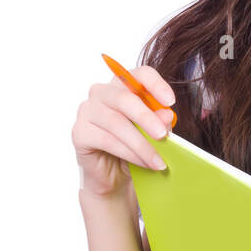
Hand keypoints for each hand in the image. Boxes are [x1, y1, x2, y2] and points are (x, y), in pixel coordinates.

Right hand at [72, 65, 175, 197]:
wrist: (115, 175)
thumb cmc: (134, 147)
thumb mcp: (153, 134)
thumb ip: (159, 122)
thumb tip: (167, 115)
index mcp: (124, 85)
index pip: (139, 74)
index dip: (156, 85)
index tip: (170, 102)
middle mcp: (102, 92)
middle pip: (124, 98)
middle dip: (146, 118)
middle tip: (163, 135)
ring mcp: (87, 110)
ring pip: (116, 123)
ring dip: (141, 144)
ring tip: (158, 161)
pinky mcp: (80, 132)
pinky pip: (106, 140)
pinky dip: (129, 153)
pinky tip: (143, 163)